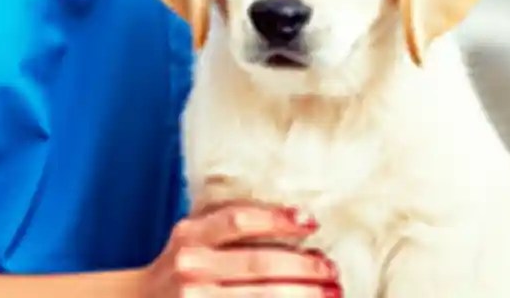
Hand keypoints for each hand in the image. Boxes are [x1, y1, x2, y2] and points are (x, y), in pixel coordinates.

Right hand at [138, 202, 340, 296]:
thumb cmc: (178, 268)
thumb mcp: (192, 236)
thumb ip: (225, 223)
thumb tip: (296, 220)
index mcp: (189, 235)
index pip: (239, 221)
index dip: (277, 219)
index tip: (311, 222)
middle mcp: (189, 265)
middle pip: (258, 263)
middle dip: (304, 267)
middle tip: (331, 268)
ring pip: (261, 296)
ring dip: (304, 295)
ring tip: (332, 292)